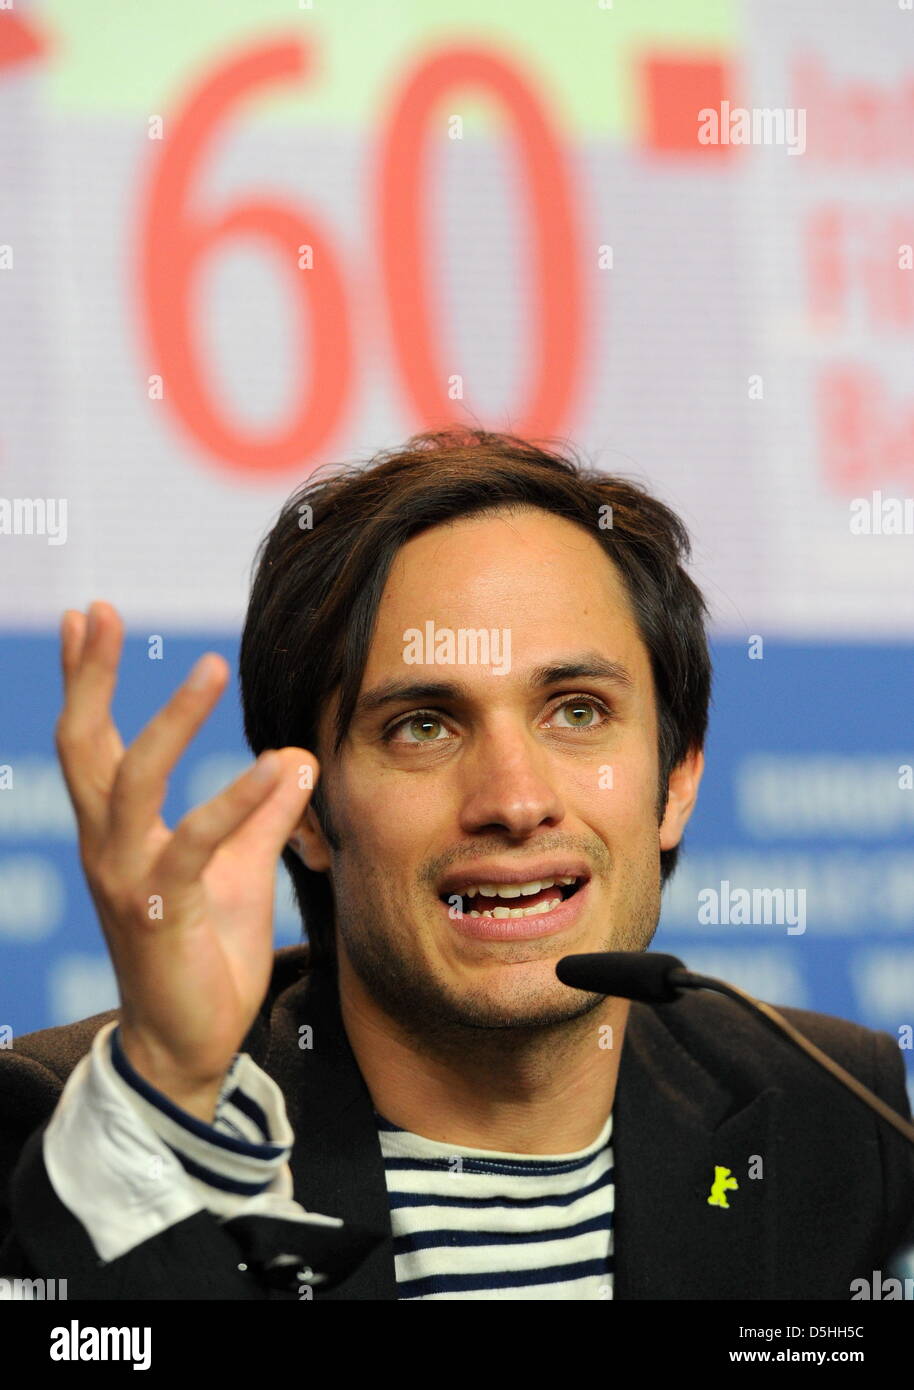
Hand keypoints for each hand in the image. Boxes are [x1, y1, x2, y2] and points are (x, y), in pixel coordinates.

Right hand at [55, 600, 318, 1120]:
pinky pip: (197, 843)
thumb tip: (297, 755)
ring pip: (133, 784)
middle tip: (95, 612)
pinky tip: (276, 767)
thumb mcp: (238, 868)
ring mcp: (127, 879)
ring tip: (209, 667)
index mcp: (118, 831)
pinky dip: (238, 801)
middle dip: (85, 678)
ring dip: (171, 722)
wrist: (188, 1043)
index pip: (90, 742)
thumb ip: (261, 813)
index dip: (82, 680)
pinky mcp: (162, 913)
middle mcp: (108, 847)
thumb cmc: (205, 951)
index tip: (85, 616)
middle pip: (82, 747)